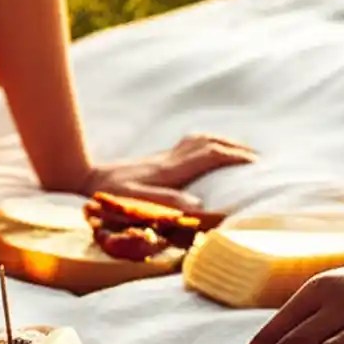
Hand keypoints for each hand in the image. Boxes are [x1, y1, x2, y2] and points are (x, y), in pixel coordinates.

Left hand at [82, 134, 256, 209]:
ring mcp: (164, 156)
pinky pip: (192, 144)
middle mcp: (170, 159)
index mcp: (170, 170)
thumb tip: (196, 204)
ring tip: (241, 152)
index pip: (210, 156)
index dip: (235, 158)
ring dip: (224, 142)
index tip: (257, 165)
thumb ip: (165, 201)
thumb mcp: (135, 202)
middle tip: (258, 159)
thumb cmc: (109, 195)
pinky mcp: (158, 159)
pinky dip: (208, 143)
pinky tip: (210, 150)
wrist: (85, 177)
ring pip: (201, 140)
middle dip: (236, 149)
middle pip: (210, 143)